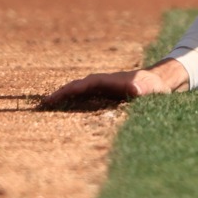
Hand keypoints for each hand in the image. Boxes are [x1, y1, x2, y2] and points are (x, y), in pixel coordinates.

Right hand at [37, 64, 180, 110]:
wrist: (158, 83)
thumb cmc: (153, 87)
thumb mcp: (150, 89)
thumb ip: (142, 90)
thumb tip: (136, 91)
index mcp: (108, 81)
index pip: (83, 85)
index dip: (67, 91)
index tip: (51, 99)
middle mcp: (100, 83)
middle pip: (75, 88)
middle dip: (58, 96)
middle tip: (40, 107)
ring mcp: (99, 90)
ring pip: (77, 94)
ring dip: (62, 101)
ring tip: (44, 112)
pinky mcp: (101, 96)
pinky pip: (83, 100)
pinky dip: (71, 105)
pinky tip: (62, 116)